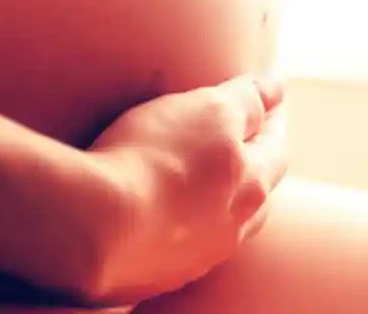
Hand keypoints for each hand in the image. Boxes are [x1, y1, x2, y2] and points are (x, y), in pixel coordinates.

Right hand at [86, 73, 287, 303]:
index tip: (269, 102)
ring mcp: (192, 260)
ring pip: (220, 227)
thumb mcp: (208, 111)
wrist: (91, 230)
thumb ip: (246, 100)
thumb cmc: (155, 161)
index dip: (271, 119)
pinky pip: (177, 249)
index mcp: (252, 188)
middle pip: (256, 195)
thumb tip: (276, 89)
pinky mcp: (152, 277)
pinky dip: (179, 229)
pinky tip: (162, 219)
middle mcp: (231, 232)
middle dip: (254, 166)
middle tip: (246, 145)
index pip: (275, 147)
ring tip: (207, 186)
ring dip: (219, 204)